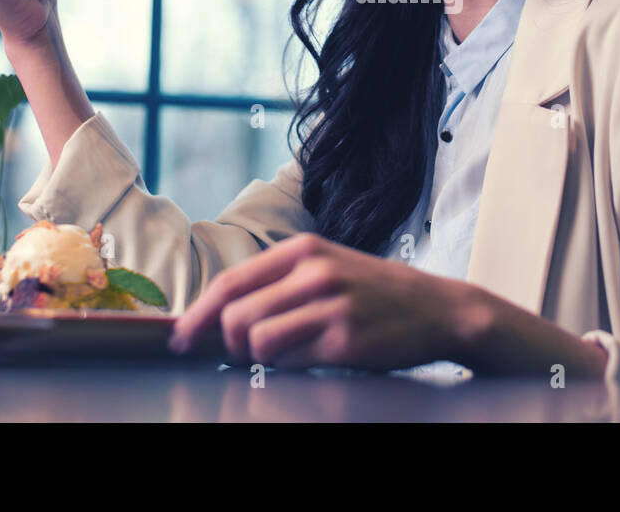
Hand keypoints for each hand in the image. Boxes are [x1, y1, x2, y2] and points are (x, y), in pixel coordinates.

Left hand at [167, 233, 475, 370]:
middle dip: (226, 345)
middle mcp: (314, 273)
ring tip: (282, 355)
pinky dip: (291, 368)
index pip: (230, 283)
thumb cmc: (375, 292)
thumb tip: (220, 315)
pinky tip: (313, 357)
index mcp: (303, 250)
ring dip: (258, 358)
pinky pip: (291, 363)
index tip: (181, 337)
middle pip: (235, 316)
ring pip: (257, 342)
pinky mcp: (344, 341)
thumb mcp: (327, 267)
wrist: (438, 308)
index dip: (197, 314)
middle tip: (238, 356)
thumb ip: (279, 282)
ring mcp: (330, 306)